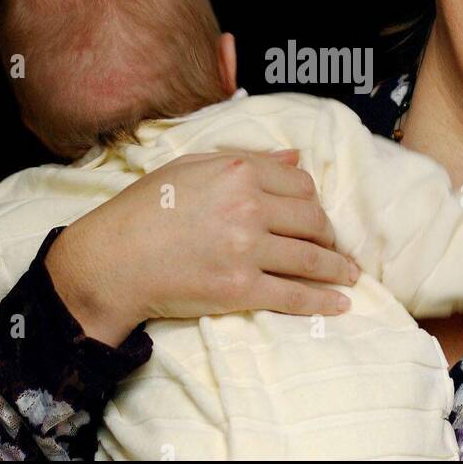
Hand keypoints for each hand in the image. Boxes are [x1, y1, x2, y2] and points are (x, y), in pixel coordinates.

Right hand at [46, 149, 359, 345]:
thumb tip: (297, 158)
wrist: (112, 260)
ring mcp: (245, 249)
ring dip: (337, 268)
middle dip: (329, 235)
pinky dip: (322, 302)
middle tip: (335, 247)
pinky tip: (339, 305)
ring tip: (350, 275)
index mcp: (238, 173)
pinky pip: (293, 296)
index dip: (313, 202)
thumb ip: (248, 161)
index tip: (315, 216)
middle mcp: (248, 207)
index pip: (300, 185)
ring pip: (310, 258)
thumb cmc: (144, 208)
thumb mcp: (191, 167)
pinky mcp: (239, 289)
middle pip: (313, 220)